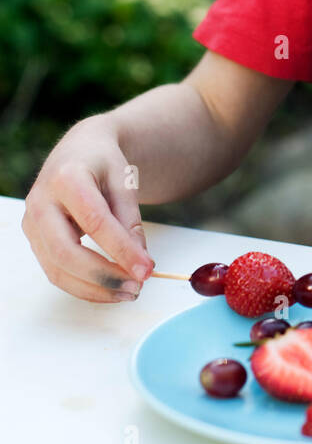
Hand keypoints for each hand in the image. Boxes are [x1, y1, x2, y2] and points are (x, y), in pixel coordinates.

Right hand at [21, 119, 154, 302]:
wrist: (78, 151)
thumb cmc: (104, 163)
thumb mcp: (125, 180)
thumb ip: (131, 220)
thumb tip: (140, 263)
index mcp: (66, 178)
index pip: (95, 222)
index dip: (121, 250)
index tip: (147, 270)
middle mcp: (40, 202)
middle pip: (66, 253)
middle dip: (104, 276)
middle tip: (138, 287)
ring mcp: (32, 224)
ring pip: (58, 270)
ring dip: (95, 289)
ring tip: (129, 292)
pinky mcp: (35, 241)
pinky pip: (56, 272)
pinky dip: (84, 287)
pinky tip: (111, 289)